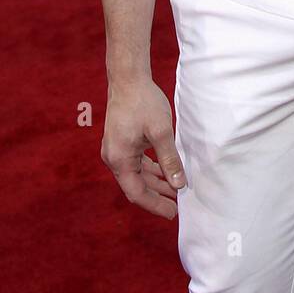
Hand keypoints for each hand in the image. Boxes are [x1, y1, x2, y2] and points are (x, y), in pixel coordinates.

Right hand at [101, 77, 185, 218]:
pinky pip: (137, 163)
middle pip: (136, 186)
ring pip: (137, 175)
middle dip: (157, 196)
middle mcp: (114, 158)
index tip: (172, 213)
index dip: (155, 205)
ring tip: (176, 190)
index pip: (137, 192)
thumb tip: (179, 184)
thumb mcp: (161, 132)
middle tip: (178, 206)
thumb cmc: (143, 103)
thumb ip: (169, 160)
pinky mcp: (122, 142)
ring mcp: (116, 150)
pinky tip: (166, 172)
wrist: (128, 79)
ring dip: (156, 182)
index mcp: (119, 159)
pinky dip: (151, 170)